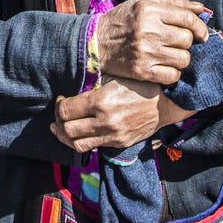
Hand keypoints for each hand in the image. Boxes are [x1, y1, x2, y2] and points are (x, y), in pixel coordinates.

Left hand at [50, 76, 196, 153]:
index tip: (61, 99)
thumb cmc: (138, 84)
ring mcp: (112, 135)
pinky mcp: (118, 144)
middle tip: (60, 113)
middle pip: (67, 129)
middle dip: (58, 121)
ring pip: (77, 144)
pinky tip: (79, 132)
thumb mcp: (115, 76)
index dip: (59, 106)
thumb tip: (73, 81)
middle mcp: (105, 121)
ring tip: (61, 128)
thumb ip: (93, 80)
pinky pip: (93, 147)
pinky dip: (81, 141)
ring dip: (65, 137)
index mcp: (101, 101)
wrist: (164, 103)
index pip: (66, 110)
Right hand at [96, 0, 208, 84]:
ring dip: (181, 58)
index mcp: (149, 10)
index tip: (201, 33)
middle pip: (186, 39)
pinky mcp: (142, 71)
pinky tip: (164, 66)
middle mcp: (148, 30)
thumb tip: (201, 8)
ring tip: (170, 54)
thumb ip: (174, 2)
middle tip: (177, 42)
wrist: (97, 42)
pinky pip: (172, 76)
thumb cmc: (124, 19)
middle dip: (187, 42)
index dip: (199, 26)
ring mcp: (145, 52)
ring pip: (183, 59)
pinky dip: (173, 73)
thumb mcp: (145, 2)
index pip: (187, 18)